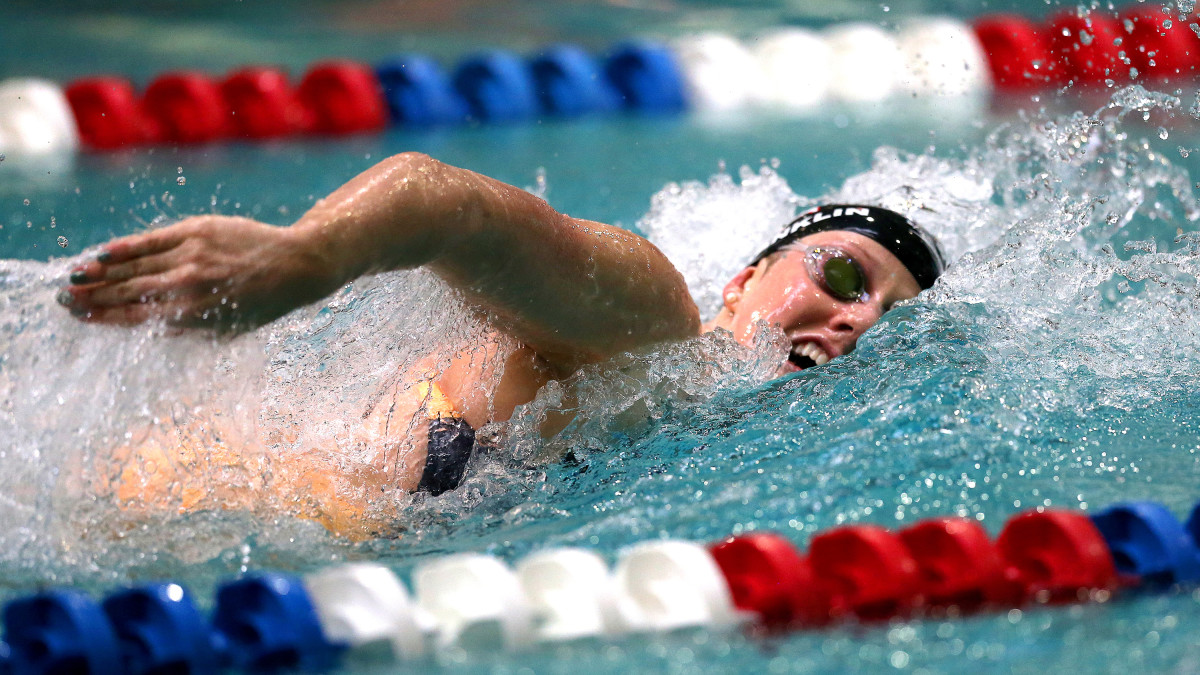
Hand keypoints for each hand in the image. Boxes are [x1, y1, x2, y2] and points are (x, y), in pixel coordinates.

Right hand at [58, 215, 333, 331]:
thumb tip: (144, 326)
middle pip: (129, 290)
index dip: (104, 316)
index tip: (80, 316)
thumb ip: (187, 328)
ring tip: (73, 276)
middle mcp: (191, 284)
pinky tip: (104, 252)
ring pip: (136, 265)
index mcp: (197, 314)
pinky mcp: (199, 231)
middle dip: (93, 294)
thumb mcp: (228, 328)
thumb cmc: (262, 303)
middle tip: (64, 298)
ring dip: (101, 271)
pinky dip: (127, 247)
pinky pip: (155, 240)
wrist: (296, 265)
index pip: (138, 316)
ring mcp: (193, 255)